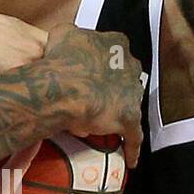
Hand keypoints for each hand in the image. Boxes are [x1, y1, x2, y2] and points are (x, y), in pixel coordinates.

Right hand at [43, 24, 143, 167]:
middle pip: (126, 77)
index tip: (91, 73)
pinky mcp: (130, 118)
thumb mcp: (61, 34)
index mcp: (116, 42)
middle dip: (114, 87)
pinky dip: (132, 147)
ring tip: (106, 125)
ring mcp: (132, 93)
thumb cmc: (59, 60)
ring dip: (119, 113)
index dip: (102, 64)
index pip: (114, 52)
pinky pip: (134, 136)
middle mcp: (130, 65)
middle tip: (96, 99)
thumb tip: (68, 40)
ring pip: (130, 104)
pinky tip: (130, 159)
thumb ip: (71, 36)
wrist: (63, 87)